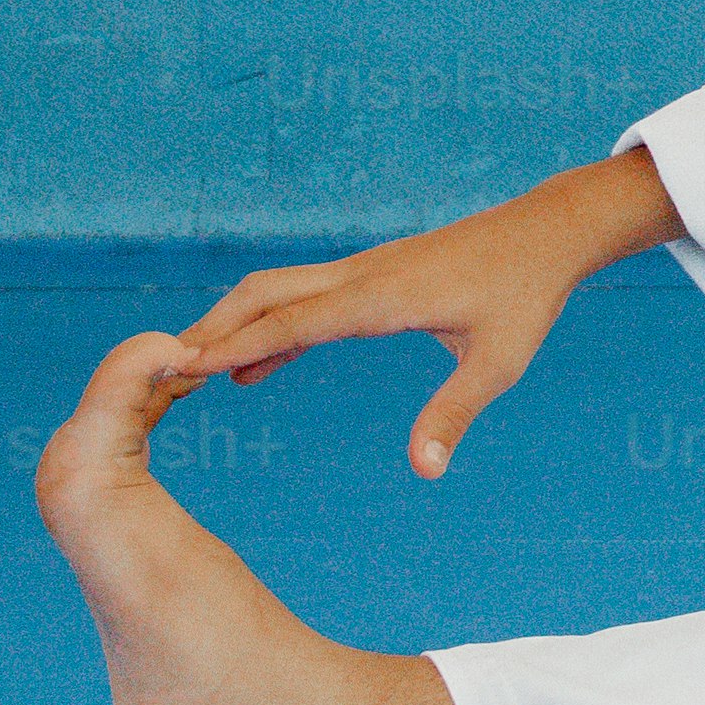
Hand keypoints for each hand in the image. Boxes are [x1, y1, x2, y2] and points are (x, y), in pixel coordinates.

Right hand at [164, 145, 668, 478]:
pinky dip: (271, 328)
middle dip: (211, 330)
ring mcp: (363, 270)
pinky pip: (305, 297)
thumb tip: (425, 471)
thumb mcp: (500, 362)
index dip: (234, 346)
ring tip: (190, 376)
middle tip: (157, 375)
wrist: (548, 233)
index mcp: (382, 297)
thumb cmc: (527, 296)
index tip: (178, 369)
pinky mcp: (372, 274)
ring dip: (234, 326)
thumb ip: (454, 414)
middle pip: (264, 296)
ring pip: (279, 291)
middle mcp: (361, 276)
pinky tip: (257, 369)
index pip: (291, 321)